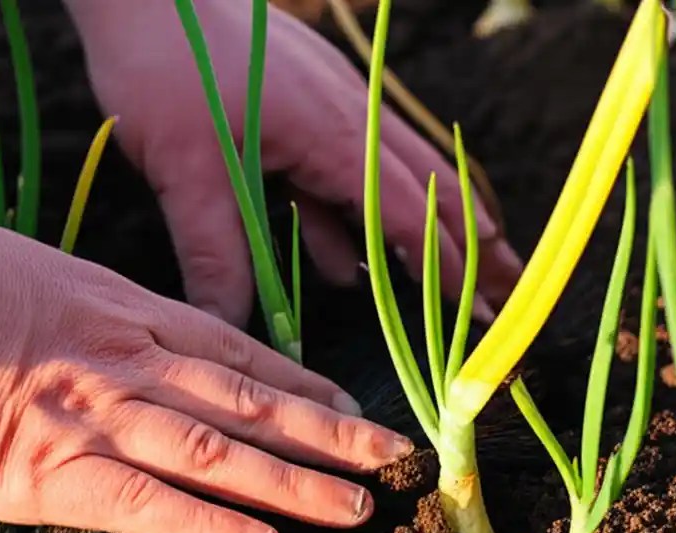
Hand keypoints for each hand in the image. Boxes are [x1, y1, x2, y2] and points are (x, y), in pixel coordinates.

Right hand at [0, 176, 412, 532]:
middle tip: (394, 458)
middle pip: (253, 400)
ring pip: (222, 450)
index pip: (238, 352)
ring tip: (360, 506)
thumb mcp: (36, 274)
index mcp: (125, 312)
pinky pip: (149, 502)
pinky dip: (210, 525)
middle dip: (330, 434)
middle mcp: (130, 361)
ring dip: (296, 481)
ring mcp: (97, 415)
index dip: (302, 383)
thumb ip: (91, 318)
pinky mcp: (50, 473)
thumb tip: (119, 340)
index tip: (350, 406)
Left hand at [64, 0, 522, 326]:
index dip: (453, 271)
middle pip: (435, 192)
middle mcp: (353, 120)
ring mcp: (332, 107)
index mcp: (340, 137)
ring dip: (422, 235)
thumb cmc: (167, 63)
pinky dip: (354, 219)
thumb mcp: (188, 172)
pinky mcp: (303, 104)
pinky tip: (341, 262)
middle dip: (474, 249)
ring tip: (448, 285)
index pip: (416, 217)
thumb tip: (229, 326)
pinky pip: (345, 172)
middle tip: (509, 295)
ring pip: (397, 181)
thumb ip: (217, 254)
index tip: (488, 315)